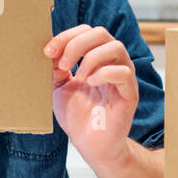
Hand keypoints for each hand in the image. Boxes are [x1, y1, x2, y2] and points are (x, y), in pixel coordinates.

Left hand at [45, 25, 136, 167]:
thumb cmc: (78, 116)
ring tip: (78, 76)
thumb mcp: (59, 87)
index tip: (48, 51)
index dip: (66, 36)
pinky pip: (124, 73)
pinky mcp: (129, 94)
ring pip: (116, 47)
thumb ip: (55, 68)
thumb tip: (50, 50)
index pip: (86, 32)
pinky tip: (90, 83)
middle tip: (63, 64)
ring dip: (91, 57)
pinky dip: (104, 73)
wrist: (90, 145)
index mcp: (97, 58)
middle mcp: (112, 63)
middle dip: (77, 44)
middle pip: (102, 33)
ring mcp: (123, 78)